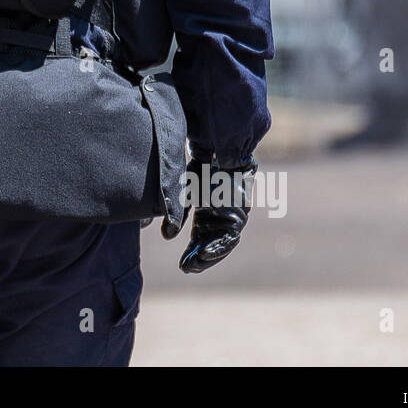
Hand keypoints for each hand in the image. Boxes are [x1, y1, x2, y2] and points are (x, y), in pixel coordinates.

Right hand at [167, 157, 255, 273]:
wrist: (222, 139)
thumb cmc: (202, 162)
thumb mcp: (185, 187)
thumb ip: (177, 208)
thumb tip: (166, 235)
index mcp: (209, 209)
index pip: (202, 236)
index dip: (193, 251)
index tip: (182, 264)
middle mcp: (222, 213)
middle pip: (213, 242)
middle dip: (201, 258)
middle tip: (187, 268)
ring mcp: (234, 212)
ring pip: (224, 241)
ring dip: (210, 256)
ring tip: (195, 266)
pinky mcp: (241, 209)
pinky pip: (232, 233)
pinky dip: (219, 246)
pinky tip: (205, 253)